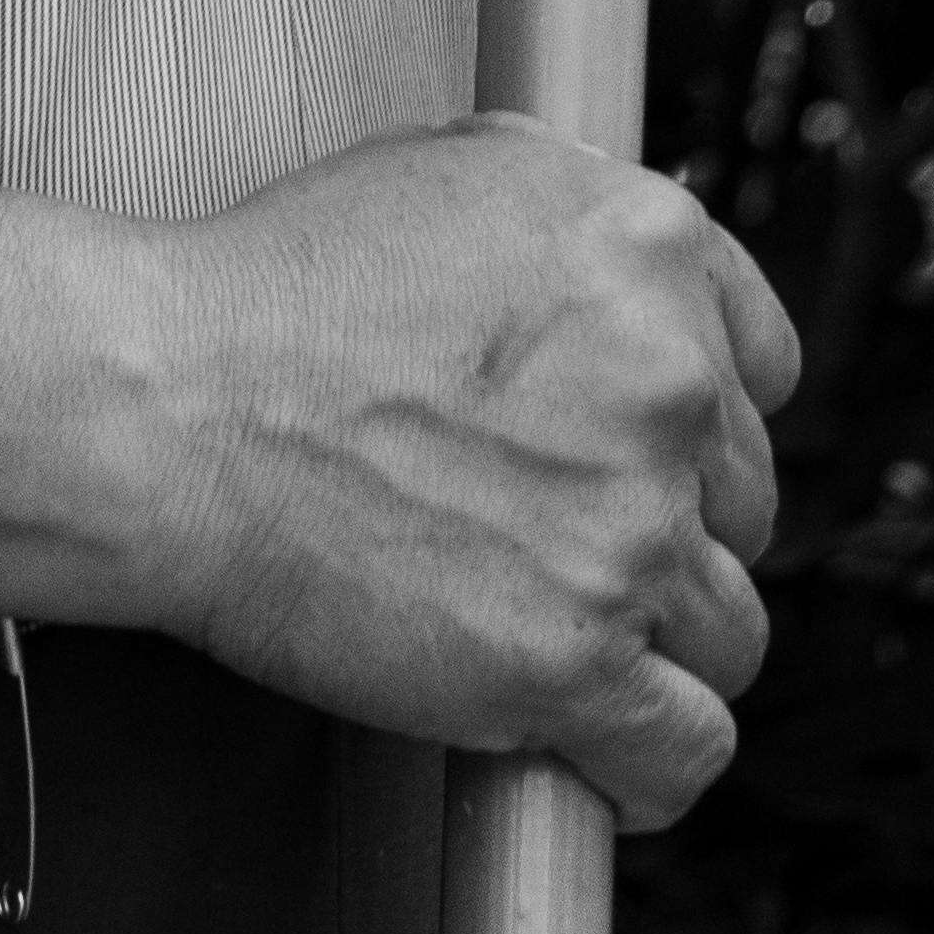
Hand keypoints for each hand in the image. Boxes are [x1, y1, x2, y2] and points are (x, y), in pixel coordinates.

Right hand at [161, 118, 795, 827]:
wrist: (173, 405)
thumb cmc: (279, 290)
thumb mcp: (456, 170)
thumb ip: (579, 214)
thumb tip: (643, 279)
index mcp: (650, 247)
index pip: (760, 371)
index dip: (690, 422)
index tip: (632, 453)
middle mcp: (667, 379)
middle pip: (742, 504)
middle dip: (661, 526)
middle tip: (544, 534)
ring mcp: (631, 525)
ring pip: (727, 630)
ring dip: (651, 642)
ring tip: (545, 629)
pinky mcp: (578, 657)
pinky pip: (688, 747)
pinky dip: (646, 763)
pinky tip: (597, 749)